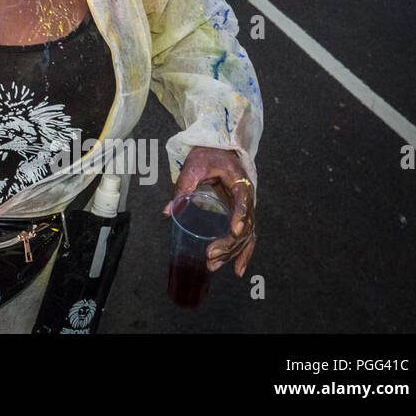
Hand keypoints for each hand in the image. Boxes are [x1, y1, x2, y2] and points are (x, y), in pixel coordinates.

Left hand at [163, 146, 256, 276]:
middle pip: (245, 224)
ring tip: (214, 265)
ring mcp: (246, 207)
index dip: (240, 216)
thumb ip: (182, 188)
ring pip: (246, 234)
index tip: (234, 231)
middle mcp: (247, 196)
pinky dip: (243, 252)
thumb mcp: (193, 166)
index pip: (243, 200)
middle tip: (210, 254)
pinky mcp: (240, 213)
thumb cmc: (208, 154)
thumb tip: (168, 213)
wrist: (220, 147)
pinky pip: (247, 235)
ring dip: (232, 252)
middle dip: (229, 243)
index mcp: (239, 180)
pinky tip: (236, 269)